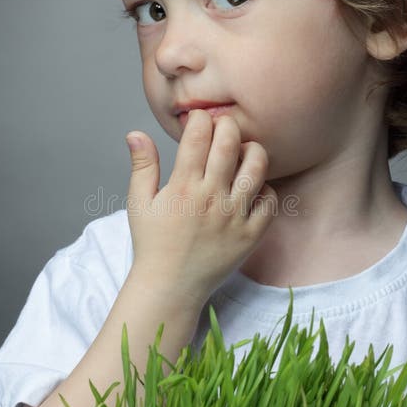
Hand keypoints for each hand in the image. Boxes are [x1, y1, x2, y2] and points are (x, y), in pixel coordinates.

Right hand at [125, 111, 277, 301]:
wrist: (170, 287)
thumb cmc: (153, 244)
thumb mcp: (139, 203)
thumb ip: (142, 166)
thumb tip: (135, 133)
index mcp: (183, 187)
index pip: (198, 136)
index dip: (200, 119)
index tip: (199, 120)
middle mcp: (211, 198)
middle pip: (230, 143)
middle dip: (228, 125)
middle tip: (223, 128)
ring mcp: (234, 216)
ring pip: (257, 166)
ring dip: (252, 150)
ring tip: (242, 152)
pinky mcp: (251, 234)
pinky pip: (270, 200)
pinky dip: (264, 188)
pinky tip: (250, 187)